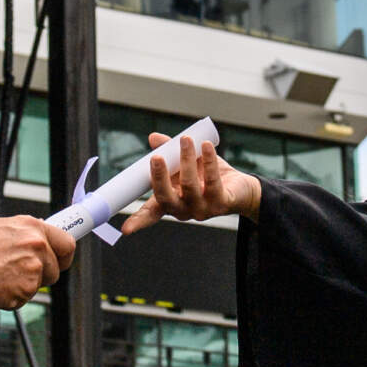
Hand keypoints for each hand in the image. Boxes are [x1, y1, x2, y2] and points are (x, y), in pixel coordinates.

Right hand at [0, 216, 75, 308]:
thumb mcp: (1, 227)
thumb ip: (25, 234)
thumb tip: (38, 240)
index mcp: (33, 227)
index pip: (67, 244)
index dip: (64, 256)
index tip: (61, 261)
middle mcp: (37, 246)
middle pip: (54, 271)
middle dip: (39, 275)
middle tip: (15, 272)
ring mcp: (32, 270)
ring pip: (37, 286)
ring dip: (22, 286)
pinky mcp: (23, 291)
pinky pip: (23, 299)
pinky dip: (10, 297)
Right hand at [120, 134, 262, 233]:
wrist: (241, 188)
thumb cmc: (208, 176)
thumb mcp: (185, 162)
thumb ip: (169, 150)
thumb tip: (153, 137)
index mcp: (171, 202)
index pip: (151, 214)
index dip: (138, 221)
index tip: (126, 229)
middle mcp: (184, 210)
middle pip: (166, 199)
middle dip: (159, 178)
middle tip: (156, 158)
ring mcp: (202, 209)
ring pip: (189, 186)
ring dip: (186, 160)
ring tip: (186, 140)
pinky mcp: (221, 202)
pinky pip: (212, 181)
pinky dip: (208, 161)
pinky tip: (206, 146)